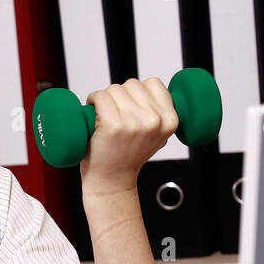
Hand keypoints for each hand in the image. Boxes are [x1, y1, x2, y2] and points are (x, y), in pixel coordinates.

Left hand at [79, 77, 178, 196]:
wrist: (111, 180)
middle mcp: (154, 121)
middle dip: (120, 95)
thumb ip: (161, 115)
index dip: (138, 91)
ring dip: (105, 98)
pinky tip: (93, 110)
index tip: (130, 105)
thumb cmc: (128, 156)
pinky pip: (100, 96)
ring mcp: (133, 123)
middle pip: (132, 84)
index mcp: (170, 121)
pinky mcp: (113, 125)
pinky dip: (93, 99)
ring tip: (103, 116)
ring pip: (115, 88)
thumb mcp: (157, 136)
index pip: (153, 83)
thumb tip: (154, 90)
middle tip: (114, 114)